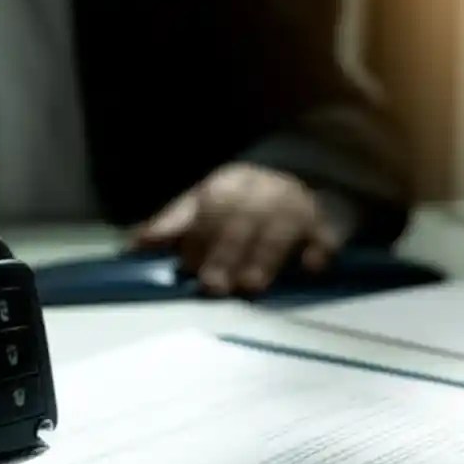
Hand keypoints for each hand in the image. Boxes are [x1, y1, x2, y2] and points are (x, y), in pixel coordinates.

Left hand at [132, 163, 341, 294]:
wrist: (313, 176)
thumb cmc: (246, 204)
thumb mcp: (207, 205)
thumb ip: (174, 224)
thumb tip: (135, 243)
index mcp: (229, 183)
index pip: (210, 206)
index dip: (198, 237)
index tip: (188, 266)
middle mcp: (263, 189)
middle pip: (242, 218)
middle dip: (225, 251)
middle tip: (213, 285)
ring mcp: (297, 204)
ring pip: (280, 227)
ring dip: (264, 256)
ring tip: (251, 286)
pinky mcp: (329, 222)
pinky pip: (326, 234)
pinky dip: (319, 249)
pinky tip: (309, 266)